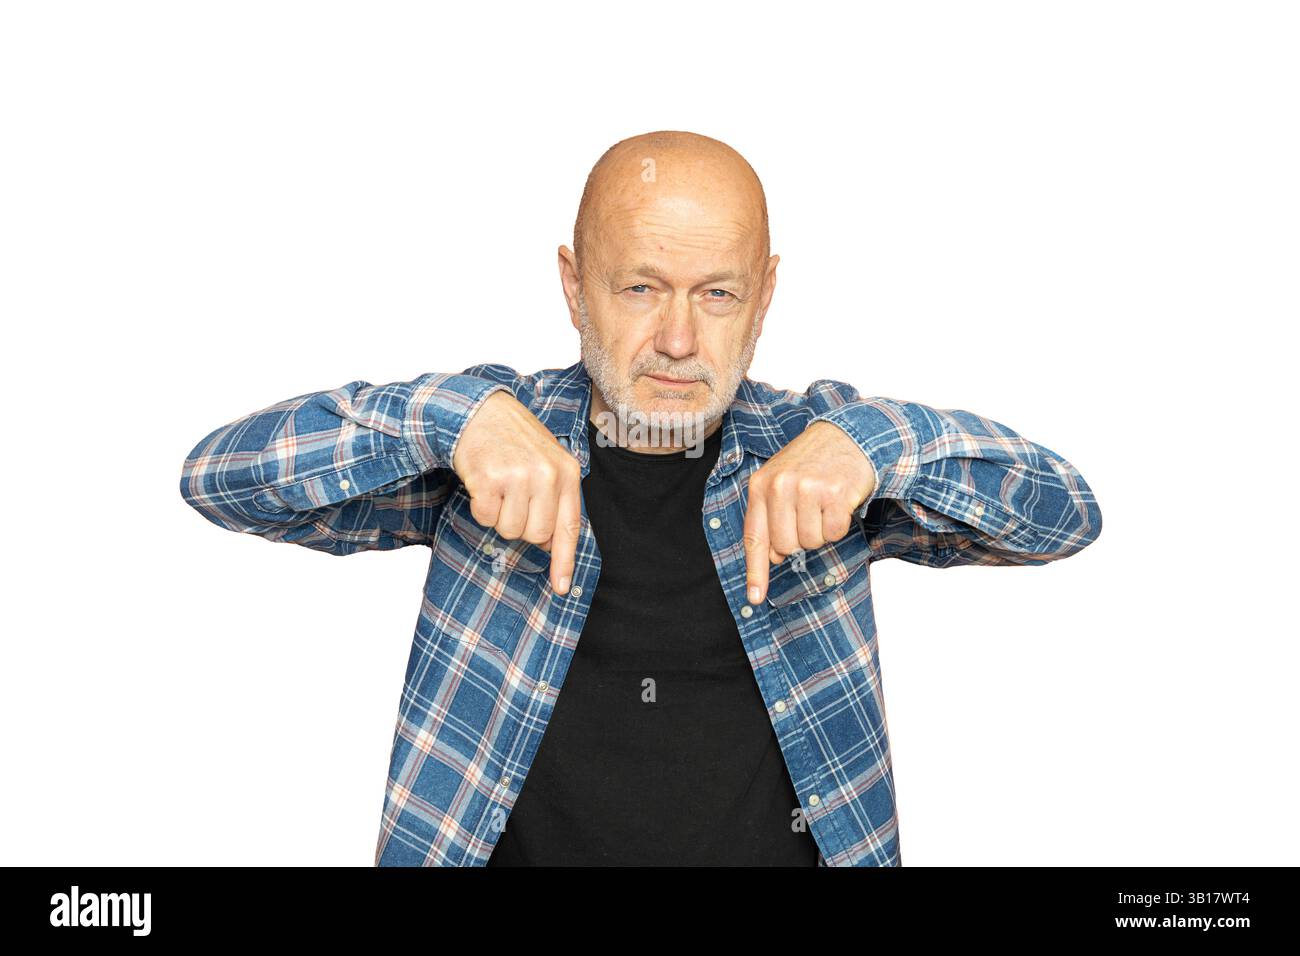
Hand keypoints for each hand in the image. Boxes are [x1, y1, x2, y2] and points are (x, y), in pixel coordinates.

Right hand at [451, 391, 582, 594]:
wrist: (480, 410)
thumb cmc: (515, 440)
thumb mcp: (548, 461)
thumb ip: (555, 499)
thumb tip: (550, 543)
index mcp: (567, 472)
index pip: (569, 527)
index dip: (565, 561)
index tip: (562, 587)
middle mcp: (546, 475)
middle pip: (536, 535)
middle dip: (521, 526)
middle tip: (513, 499)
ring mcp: (518, 477)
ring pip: (509, 530)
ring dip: (499, 516)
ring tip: (499, 486)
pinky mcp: (490, 480)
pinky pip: (485, 518)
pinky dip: (481, 507)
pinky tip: (483, 483)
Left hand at [742, 420, 876, 604]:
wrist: (848, 433)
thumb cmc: (811, 462)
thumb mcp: (780, 478)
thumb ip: (770, 514)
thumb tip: (775, 556)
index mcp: (760, 485)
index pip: (754, 537)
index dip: (755, 571)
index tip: (755, 598)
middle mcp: (780, 486)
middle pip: (786, 546)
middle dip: (800, 539)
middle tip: (810, 513)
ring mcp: (808, 489)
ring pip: (811, 542)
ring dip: (821, 530)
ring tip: (824, 503)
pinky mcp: (835, 493)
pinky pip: (834, 532)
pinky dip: (840, 523)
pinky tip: (839, 501)